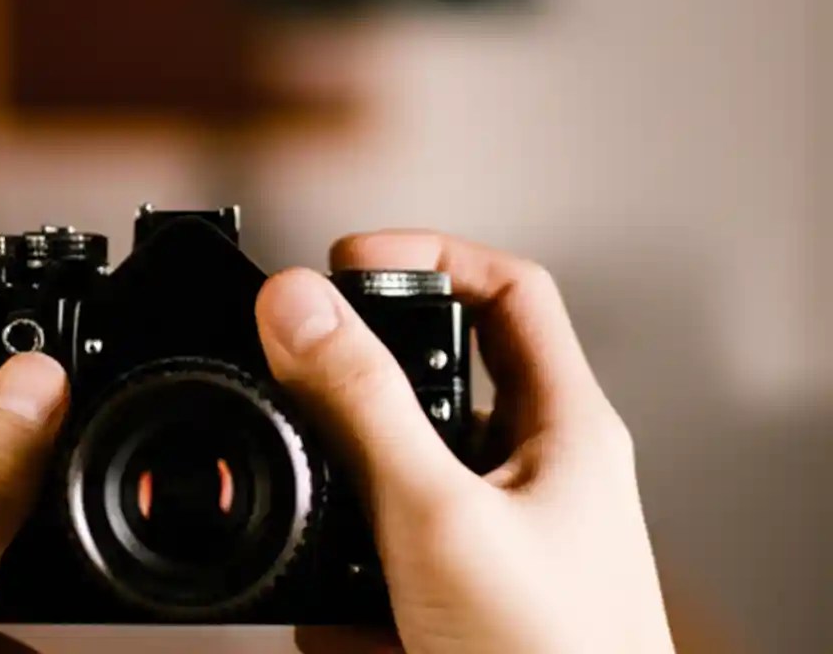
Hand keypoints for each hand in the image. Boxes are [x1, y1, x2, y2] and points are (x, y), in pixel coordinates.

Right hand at [256, 231, 674, 653]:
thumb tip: (299, 304)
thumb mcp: (437, 515)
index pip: (511, 288)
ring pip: (406, 468)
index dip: (430, 253)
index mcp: (564, 427)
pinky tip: (322, 610)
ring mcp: (499, 535)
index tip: (346, 258)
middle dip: (365, 374)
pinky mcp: (461, 591)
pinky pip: (389, 552)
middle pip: (446, 373)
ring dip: (344, 481)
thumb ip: (363, 407)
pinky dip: (344, 569)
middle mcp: (538, 471)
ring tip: (306, 503)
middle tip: (302, 367)